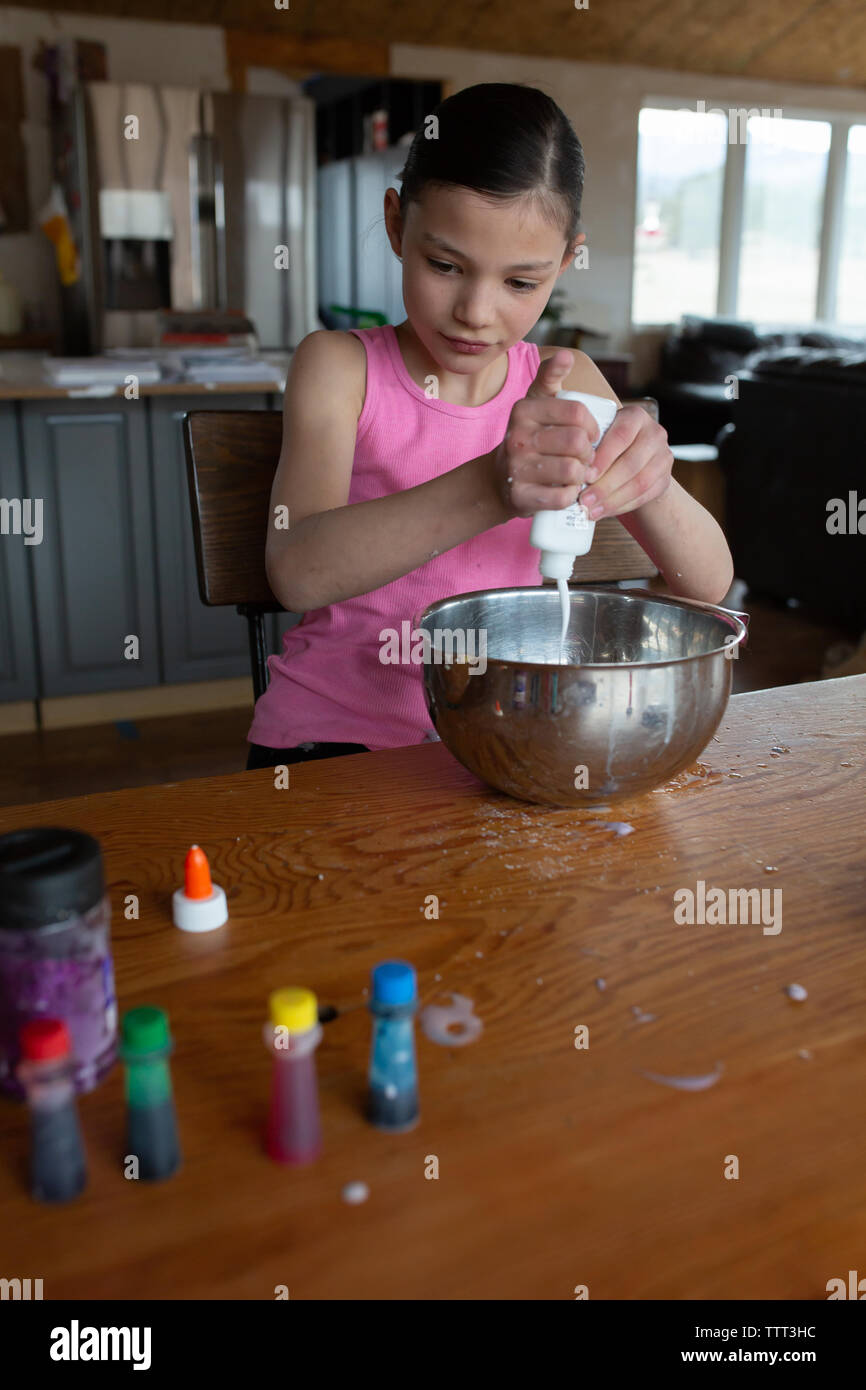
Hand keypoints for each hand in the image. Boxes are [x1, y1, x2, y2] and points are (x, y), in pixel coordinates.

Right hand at [491, 350, 604, 519]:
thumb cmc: (528, 439)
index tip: (590, 435)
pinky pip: (563, 497)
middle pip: (578, 442)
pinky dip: (570, 496)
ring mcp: (516, 468)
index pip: (577, 412)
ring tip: (575, 474)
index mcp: (523, 410)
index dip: (593, 426)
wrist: (496, 480)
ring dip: (581, 476)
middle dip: (588, 453)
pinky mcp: (519, 496)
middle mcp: (516, 437)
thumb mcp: (535, 404)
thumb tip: (566, 354)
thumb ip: (550, 377)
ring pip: (573, 471)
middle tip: (583, 458)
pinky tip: (564, 491)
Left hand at [577, 405, 672, 519]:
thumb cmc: (608, 446)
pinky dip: (621, 507)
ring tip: (591, 510)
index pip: (620, 436)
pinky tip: (603, 512)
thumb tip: (566, 469)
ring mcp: (664, 457)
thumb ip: (588, 445)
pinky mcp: (665, 479)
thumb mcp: (599, 436)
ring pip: (640, 482)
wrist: (635, 460)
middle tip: (583, 500)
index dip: (603, 458)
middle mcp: (654, 434)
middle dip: (604, 485)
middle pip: (631, 463)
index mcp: (635, 416)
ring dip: (612, 500)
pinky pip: (644, 497)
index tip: (584, 475)